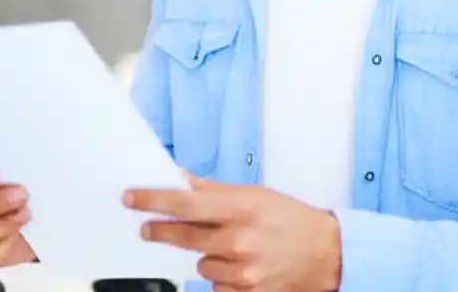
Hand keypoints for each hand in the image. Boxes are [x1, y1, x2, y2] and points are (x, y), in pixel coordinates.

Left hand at [123, 175, 341, 291]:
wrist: (326, 253)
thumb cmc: (289, 219)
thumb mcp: (253, 194)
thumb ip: (211, 189)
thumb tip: (177, 177)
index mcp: (242, 208)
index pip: (185, 203)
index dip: (153, 200)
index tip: (131, 198)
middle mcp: (241, 240)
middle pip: (184, 237)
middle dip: (161, 232)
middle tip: (148, 229)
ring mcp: (244, 271)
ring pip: (200, 265)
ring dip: (206, 256)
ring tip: (229, 248)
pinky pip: (216, 287)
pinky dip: (222, 278)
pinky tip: (240, 266)